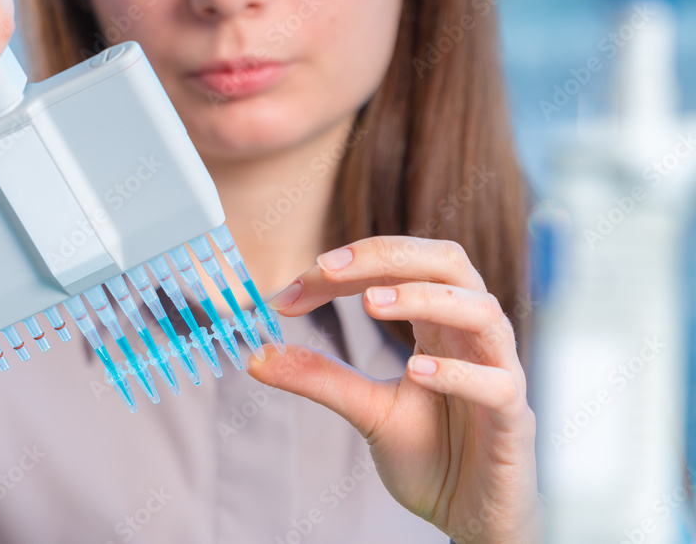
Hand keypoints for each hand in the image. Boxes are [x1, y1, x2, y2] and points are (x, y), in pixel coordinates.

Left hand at [248, 237, 541, 543]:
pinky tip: (417, 371)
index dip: (348, 267)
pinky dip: (458, 372)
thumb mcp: (366, 410)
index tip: (291, 291)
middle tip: (329, 267)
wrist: (470, 516)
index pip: (400, 267)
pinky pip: (497, 383)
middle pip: (448, 261)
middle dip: (388, 254)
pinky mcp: (514, 419)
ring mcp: (500, 372)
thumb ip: (320, 378)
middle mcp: (472, 335)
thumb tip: (256, 356)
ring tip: (371, 304)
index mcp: (439, 323)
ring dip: (423, 298)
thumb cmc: (432, 455)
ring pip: (481, 309)